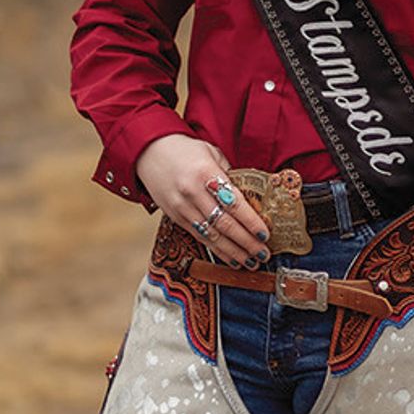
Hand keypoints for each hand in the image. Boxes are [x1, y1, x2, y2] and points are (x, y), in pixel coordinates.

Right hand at [136, 135, 270, 268]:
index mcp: (205, 174)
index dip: (251, 221)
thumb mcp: (211, 153)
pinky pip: (200, 237)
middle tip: (264, 253)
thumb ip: (229, 174)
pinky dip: (218, 250)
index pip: (233, 202)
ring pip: (212, 236)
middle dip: (247, 242)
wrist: (148, 153)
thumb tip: (250, 195)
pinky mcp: (175, 218)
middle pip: (224, 224)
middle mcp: (193, 193)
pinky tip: (232, 259)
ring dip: (234, 252)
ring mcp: (182, 208)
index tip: (265, 233)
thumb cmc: (185, 151)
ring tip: (252, 262)